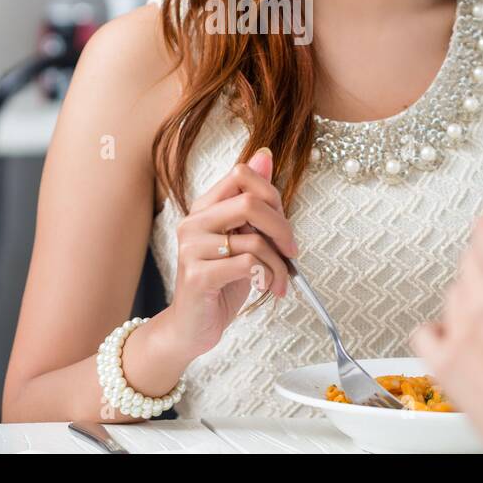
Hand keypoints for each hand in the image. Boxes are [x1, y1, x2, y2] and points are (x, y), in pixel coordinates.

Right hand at [162, 147, 297, 361]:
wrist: (191, 328)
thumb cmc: (222, 282)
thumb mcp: (242, 238)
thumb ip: (253, 200)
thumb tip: (264, 154)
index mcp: (205, 207)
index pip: (240, 173)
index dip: (271, 193)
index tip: (281, 221)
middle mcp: (193, 222)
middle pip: (250, 202)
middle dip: (282, 228)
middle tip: (292, 253)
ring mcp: (192, 248)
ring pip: (254, 240)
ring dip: (279, 265)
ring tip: (280, 281)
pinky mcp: (197, 275)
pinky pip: (248, 265)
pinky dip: (267, 277)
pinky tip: (267, 289)